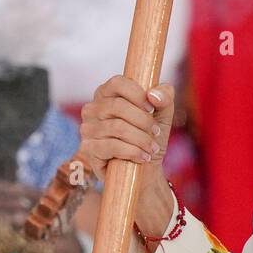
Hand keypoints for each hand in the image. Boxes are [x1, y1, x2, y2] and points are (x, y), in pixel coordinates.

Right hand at [79, 76, 174, 201]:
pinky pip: (112, 146)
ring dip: (141, 139)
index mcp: (107, 94)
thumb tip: (153, 95)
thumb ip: (165, 96)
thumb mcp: (163, 114)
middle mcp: (93, 109)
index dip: (137, 94)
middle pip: (118, 106)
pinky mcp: (89, 149)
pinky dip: (133, 152)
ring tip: (152, 148)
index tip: (152, 108)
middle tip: (156, 132)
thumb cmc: (150, 136)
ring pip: (117, 127)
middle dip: (144, 121)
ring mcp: (87, 129)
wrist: (146, 169)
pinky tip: (143, 157)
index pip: (117, 83)